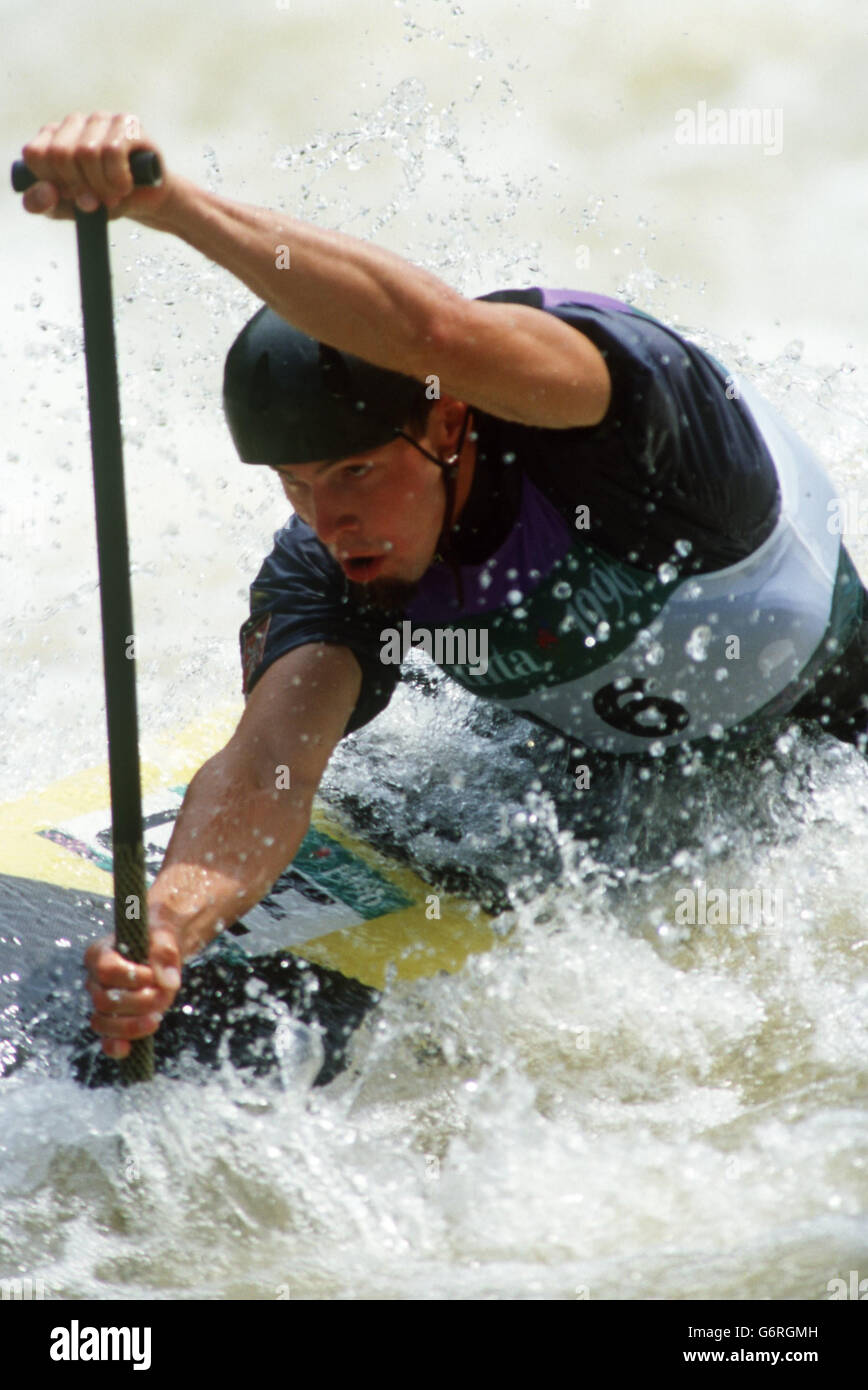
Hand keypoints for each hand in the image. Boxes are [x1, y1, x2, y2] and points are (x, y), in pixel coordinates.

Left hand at [19, 111, 167, 220]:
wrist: (146, 202)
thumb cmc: (103, 201)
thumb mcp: (66, 209)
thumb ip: (42, 203)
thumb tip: (47, 191)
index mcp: (52, 137)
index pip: (35, 153)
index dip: (53, 182)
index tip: (70, 195)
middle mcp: (74, 122)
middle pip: (60, 153)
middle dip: (79, 186)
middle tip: (95, 199)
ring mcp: (101, 119)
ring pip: (87, 152)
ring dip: (102, 186)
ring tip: (112, 195)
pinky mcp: (128, 124)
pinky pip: (113, 151)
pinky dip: (117, 178)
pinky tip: (125, 186)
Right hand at [84, 925, 181, 1059]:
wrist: (160, 951)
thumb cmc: (158, 941)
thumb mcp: (164, 938)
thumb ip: (165, 954)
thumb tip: (167, 983)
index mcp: (100, 954)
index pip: (106, 969)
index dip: (132, 977)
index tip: (154, 976)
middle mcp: (94, 980)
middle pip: (104, 1000)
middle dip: (138, 1003)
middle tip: (163, 996)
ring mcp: (101, 1003)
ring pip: (102, 1023)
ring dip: (131, 1025)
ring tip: (157, 1018)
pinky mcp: (112, 1021)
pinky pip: (105, 1040)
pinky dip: (115, 1046)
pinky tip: (129, 1049)